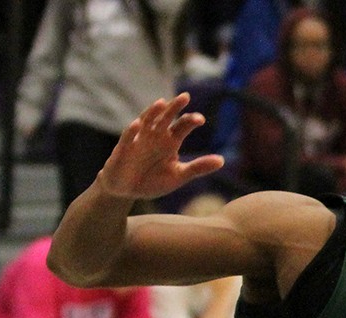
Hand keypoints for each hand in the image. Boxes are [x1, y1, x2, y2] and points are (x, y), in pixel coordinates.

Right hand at [95, 94, 226, 200]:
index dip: (190, 121)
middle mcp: (155, 136)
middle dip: (174, 108)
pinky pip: (128, 138)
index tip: (201, 119)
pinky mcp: (123, 149)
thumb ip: (198, 167)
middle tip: (185, 96)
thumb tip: (222, 160)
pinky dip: (132, 131)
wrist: (127, 191)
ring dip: (152, 112)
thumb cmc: (153, 180)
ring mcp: (139, 140)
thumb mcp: (179, 175)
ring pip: (146, 122)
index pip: (182, 126)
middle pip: (165, 118)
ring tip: (161, 103)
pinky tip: (137, 124)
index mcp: (170, 141)